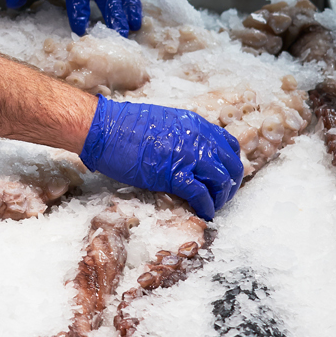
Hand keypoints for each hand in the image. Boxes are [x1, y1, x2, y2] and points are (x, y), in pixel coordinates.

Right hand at [79, 96, 243, 220]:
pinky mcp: (173, 174)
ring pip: (221, 180)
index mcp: (194, 124)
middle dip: (230, 185)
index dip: (230, 164)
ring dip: (220, 198)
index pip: (229, 145)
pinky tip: (203, 213)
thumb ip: (182, 136)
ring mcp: (187, 155)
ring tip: (212, 207)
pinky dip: (206, 206)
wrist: (104, 128)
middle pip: (231, 165)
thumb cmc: (124, 126)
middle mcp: (197, 137)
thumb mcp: (163, 123)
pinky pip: (201, 194)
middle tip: (222, 197)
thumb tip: (189, 154)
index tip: (225, 177)